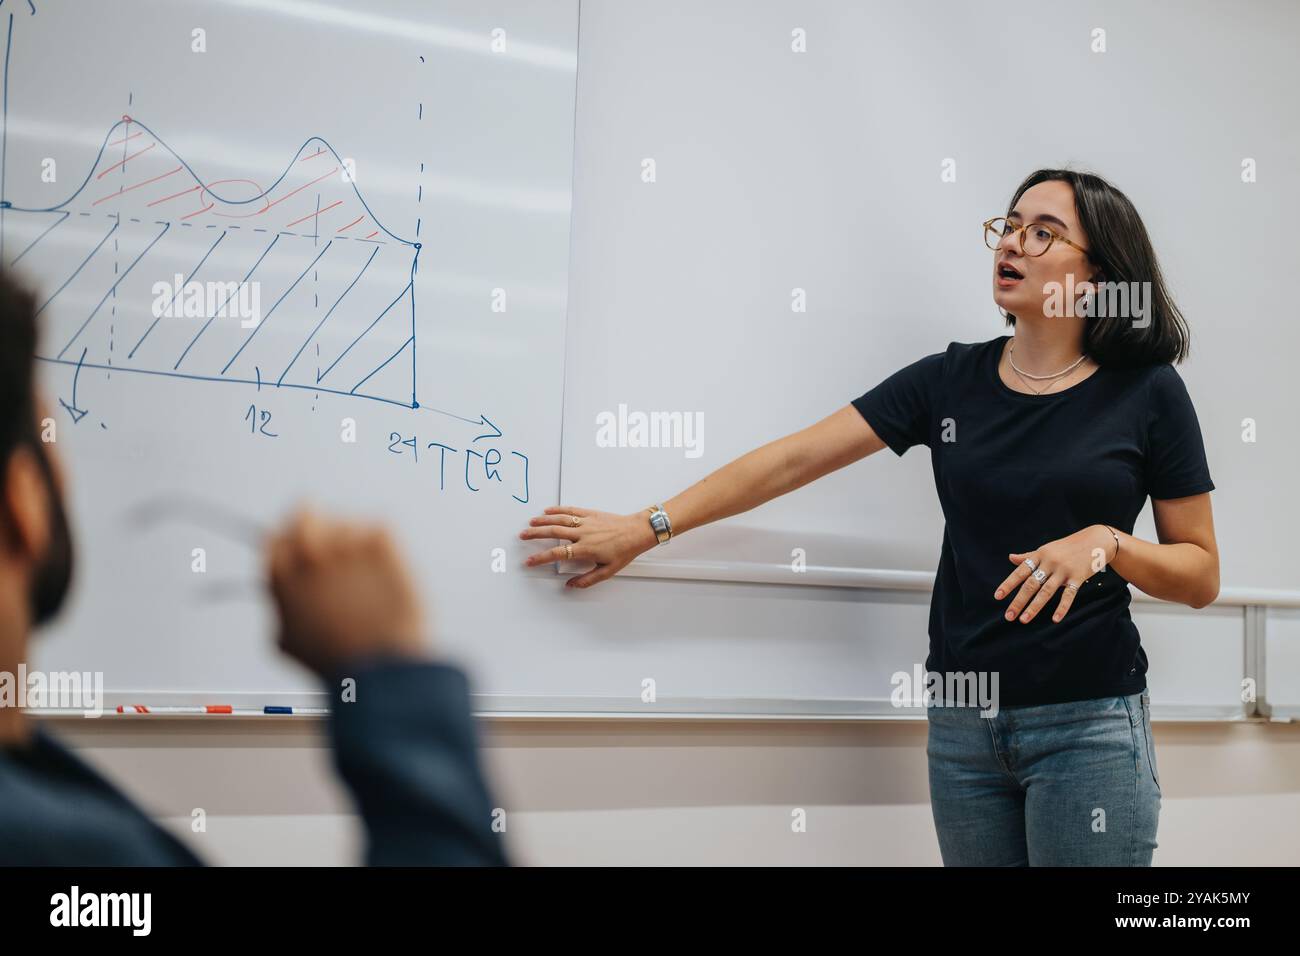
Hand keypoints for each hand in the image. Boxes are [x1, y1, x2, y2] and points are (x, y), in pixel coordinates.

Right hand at [266, 508, 426, 675]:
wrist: (381, 666)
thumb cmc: (338, 662)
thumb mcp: (287, 642)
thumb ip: (283, 610)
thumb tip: (287, 602)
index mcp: (282, 577)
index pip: (274, 538)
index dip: (289, 539)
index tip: (302, 542)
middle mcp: (309, 554)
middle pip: (305, 512)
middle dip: (318, 520)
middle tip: (335, 537)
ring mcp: (345, 545)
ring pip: (348, 522)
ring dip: (357, 540)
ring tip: (370, 576)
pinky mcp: (380, 541)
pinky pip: (381, 529)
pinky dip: (386, 546)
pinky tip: (388, 573)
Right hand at [520, 505, 656, 588]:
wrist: (637, 532)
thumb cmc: (625, 551)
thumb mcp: (608, 571)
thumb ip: (588, 579)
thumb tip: (571, 585)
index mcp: (585, 549)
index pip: (557, 553)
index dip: (541, 558)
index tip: (530, 561)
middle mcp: (583, 534)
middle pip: (553, 533)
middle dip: (535, 534)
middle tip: (523, 536)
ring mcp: (586, 522)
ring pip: (560, 520)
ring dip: (543, 521)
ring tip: (530, 523)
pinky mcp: (591, 513)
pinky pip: (571, 510)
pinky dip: (558, 510)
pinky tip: (548, 510)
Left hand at [994, 524, 1113, 623]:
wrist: (1096, 540)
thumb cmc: (1068, 547)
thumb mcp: (1047, 549)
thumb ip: (1029, 556)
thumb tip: (1010, 558)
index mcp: (1040, 555)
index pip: (1020, 572)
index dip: (1008, 584)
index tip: (997, 596)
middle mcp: (1050, 562)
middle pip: (1031, 584)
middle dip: (1018, 601)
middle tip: (1008, 616)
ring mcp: (1064, 570)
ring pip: (1046, 591)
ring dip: (1034, 607)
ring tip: (1024, 620)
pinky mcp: (1078, 577)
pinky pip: (1069, 594)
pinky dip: (1062, 607)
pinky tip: (1055, 619)